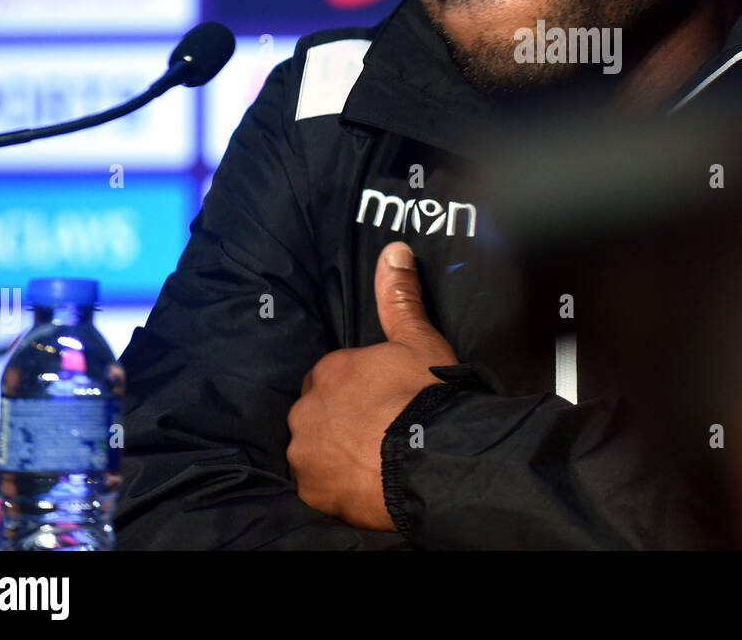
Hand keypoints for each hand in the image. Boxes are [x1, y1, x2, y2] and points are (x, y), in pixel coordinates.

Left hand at [288, 241, 457, 529]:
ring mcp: (306, 454)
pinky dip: (336, 487)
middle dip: (340, 423)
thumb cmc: (426, 395)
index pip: (332, 379)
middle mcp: (306, 410)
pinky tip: (364, 486)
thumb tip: (393, 248)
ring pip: (314, 452)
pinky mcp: (312, 493)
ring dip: (334, 455)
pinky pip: (318, 488)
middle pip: (317, 416)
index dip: (357, 391)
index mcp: (329, 371)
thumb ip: (400, 297)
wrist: (435, 458)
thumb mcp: (419, 339)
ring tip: (372, 462)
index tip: (382, 403)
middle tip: (378, 433)